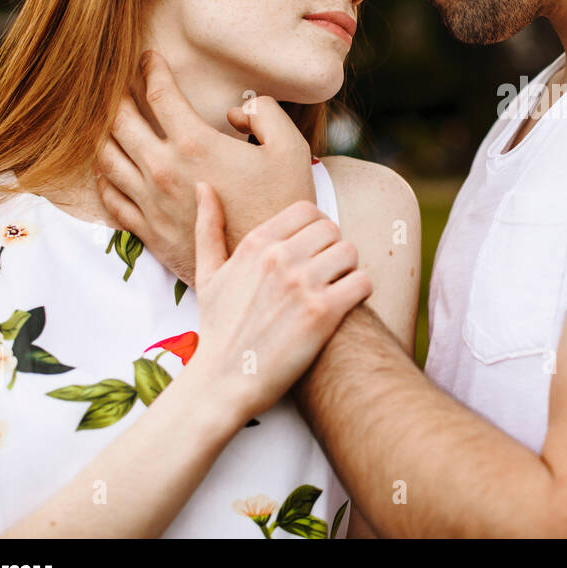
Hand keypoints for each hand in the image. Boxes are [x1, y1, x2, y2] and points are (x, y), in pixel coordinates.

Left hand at [95, 50, 315, 283]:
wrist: (269, 264)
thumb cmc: (284, 204)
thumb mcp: (290, 148)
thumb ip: (264, 112)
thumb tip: (236, 109)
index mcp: (195, 143)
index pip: (159, 92)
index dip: (150, 68)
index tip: (148, 58)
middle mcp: (163, 169)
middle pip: (119, 120)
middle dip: (116, 94)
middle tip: (118, 83)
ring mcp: (150, 201)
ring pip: (106, 157)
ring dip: (103, 132)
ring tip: (109, 120)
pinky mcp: (148, 229)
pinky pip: (110, 197)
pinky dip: (105, 175)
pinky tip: (110, 166)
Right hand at [181, 182, 371, 423]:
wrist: (224, 381)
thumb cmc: (218, 329)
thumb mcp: (207, 274)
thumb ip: (208, 227)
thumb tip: (204, 186)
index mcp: (255, 244)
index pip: (307, 210)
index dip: (317, 229)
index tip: (313, 251)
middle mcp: (279, 258)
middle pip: (333, 229)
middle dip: (334, 249)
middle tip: (328, 273)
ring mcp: (302, 285)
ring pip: (351, 252)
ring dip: (349, 270)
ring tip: (338, 288)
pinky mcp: (322, 313)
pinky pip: (362, 282)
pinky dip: (361, 292)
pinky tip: (346, 305)